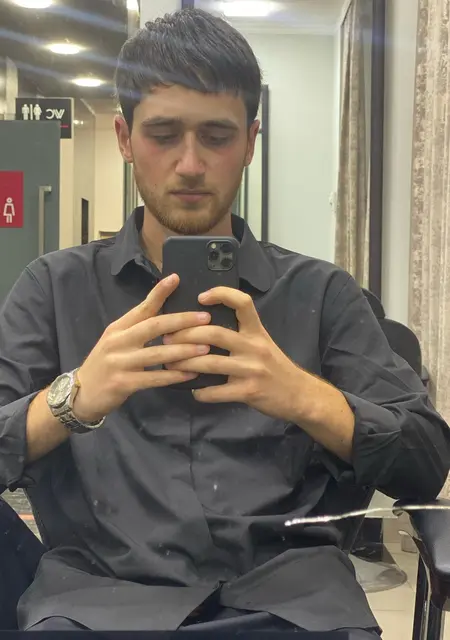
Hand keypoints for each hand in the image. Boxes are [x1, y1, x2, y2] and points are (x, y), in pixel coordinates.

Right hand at [73, 275, 210, 421]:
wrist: (81, 394)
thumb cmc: (105, 365)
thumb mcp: (116, 342)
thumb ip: (137, 329)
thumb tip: (168, 317)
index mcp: (118, 328)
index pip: (142, 307)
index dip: (159, 292)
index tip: (176, 278)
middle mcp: (118, 341)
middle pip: (154, 326)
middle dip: (182, 321)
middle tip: (205, 318)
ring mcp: (120, 362)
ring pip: (157, 353)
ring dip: (184, 350)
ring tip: (205, 348)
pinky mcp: (123, 383)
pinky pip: (154, 378)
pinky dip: (174, 375)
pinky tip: (191, 373)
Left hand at [163, 287, 303, 422]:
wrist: (299, 394)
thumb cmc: (276, 367)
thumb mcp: (262, 343)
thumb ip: (240, 334)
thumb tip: (205, 327)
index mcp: (257, 331)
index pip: (242, 302)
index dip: (221, 294)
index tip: (201, 296)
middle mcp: (254, 347)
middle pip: (215, 333)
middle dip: (186, 335)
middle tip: (167, 336)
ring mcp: (251, 370)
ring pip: (210, 363)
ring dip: (185, 363)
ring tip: (170, 362)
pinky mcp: (248, 392)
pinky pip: (217, 392)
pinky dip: (201, 391)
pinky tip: (194, 390)